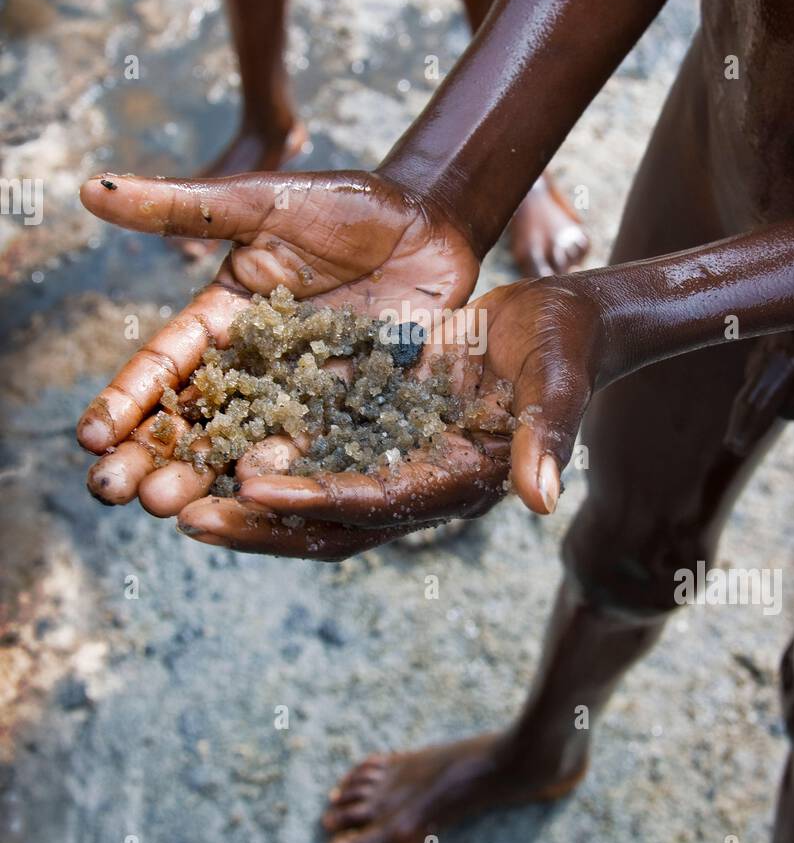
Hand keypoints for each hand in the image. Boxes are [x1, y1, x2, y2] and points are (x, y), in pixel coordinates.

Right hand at [77, 170, 478, 521]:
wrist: (431, 226)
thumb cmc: (344, 206)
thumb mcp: (260, 203)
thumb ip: (182, 207)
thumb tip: (88, 187)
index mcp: (220, 320)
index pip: (163, 366)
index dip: (124, 399)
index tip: (88, 435)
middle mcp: (252, 366)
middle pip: (191, 417)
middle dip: (149, 454)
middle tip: (113, 491)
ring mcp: (299, 395)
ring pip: (242, 443)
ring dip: (202, 477)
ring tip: (166, 509)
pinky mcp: (347, 411)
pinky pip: (313, 449)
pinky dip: (283, 476)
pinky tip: (251, 501)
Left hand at [208, 275, 603, 557]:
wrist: (562, 319)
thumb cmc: (567, 342)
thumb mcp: (557, 379)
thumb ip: (546, 434)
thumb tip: (539, 499)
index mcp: (458, 479)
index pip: (375, 500)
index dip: (314, 497)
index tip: (252, 488)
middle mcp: (418, 480)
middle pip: (328, 518)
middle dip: (260, 523)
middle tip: (187, 517)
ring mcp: (394, 454)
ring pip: (308, 488)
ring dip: (247, 494)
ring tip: (178, 490)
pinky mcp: (377, 419)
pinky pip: (312, 441)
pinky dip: (264, 444)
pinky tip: (210, 431)